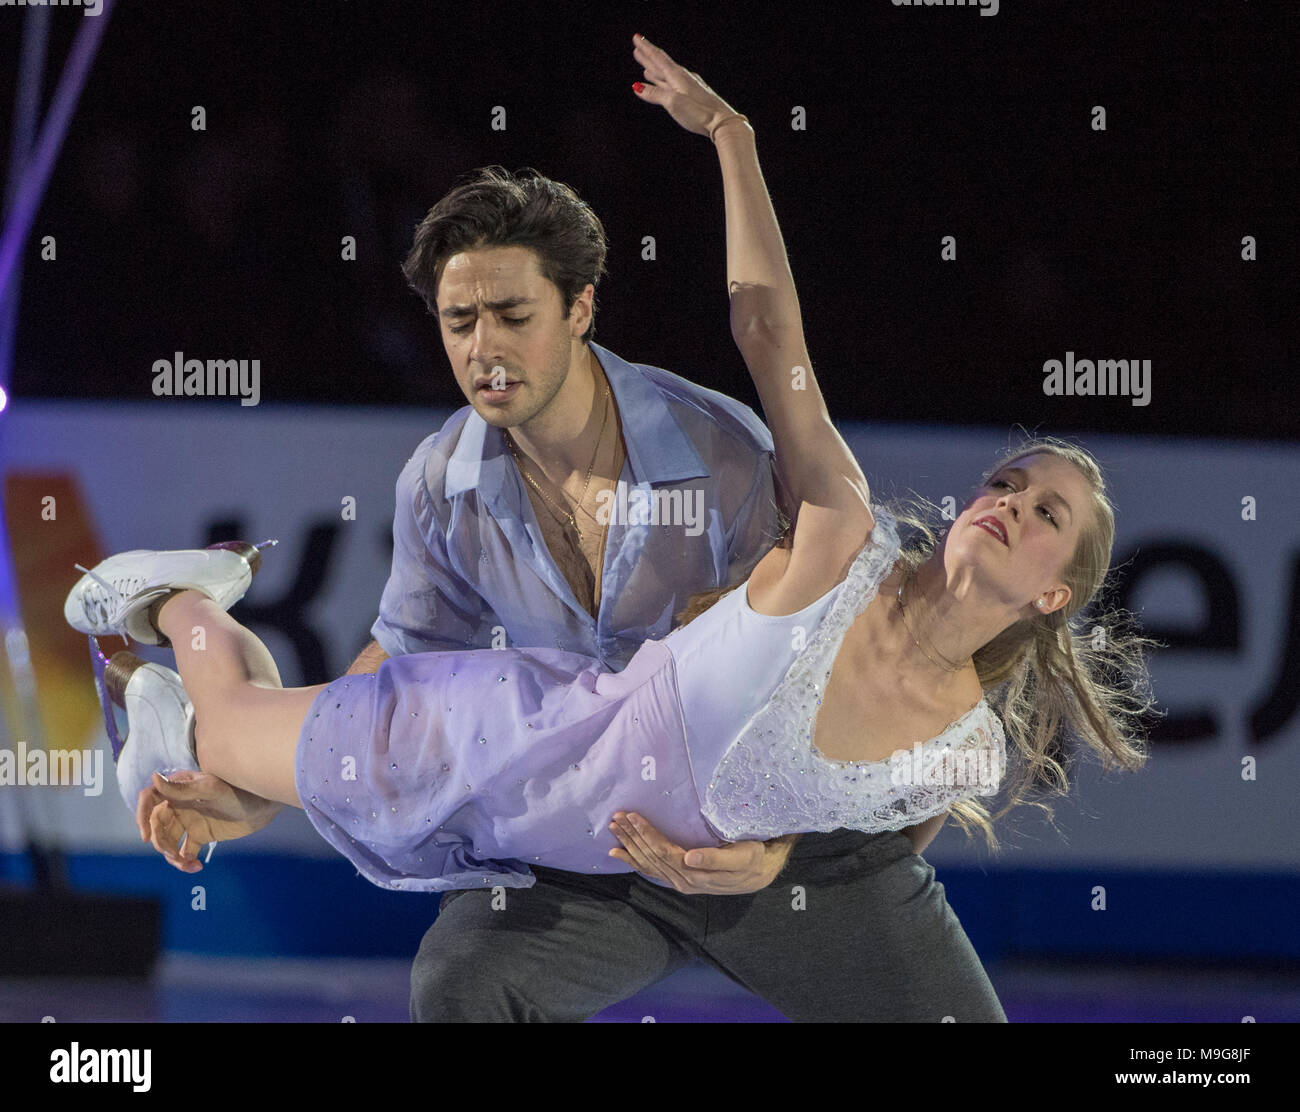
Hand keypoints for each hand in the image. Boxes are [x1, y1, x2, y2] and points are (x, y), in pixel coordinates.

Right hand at [135, 770, 282, 872]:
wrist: (264, 806)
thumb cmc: (240, 791)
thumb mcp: (212, 789)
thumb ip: (183, 788)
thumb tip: (153, 778)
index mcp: (179, 789)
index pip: (149, 799)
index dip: (142, 815)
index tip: (146, 835)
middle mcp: (180, 805)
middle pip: (157, 826)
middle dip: (160, 842)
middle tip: (173, 854)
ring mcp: (189, 821)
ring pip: (168, 841)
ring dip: (171, 856)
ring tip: (186, 863)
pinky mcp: (200, 835)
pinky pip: (184, 852)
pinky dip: (185, 862)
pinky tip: (196, 867)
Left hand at [608, 811, 789, 893]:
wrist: (759, 874)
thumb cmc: (752, 858)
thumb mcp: (741, 857)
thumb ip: (715, 859)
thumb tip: (689, 858)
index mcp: (695, 873)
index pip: (664, 851)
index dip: (646, 834)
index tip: (632, 816)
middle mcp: (683, 880)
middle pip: (651, 856)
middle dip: (633, 836)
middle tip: (616, 816)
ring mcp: (680, 881)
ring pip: (648, 863)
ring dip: (630, 845)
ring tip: (613, 828)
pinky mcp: (679, 879)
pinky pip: (651, 871)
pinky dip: (633, 861)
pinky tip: (618, 853)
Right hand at [631, 34, 747, 140]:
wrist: (721, 122)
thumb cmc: (698, 112)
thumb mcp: (673, 103)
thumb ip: (655, 94)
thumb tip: (637, 87)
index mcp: (677, 76)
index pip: (658, 59)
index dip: (646, 49)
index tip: (636, 38)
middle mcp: (683, 78)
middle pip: (661, 65)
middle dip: (648, 58)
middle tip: (637, 48)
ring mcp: (689, 87)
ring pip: (667, 76)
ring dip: (656, 71)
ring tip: (646, 68)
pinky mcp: (693, 97)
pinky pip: (673, 86)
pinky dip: (665, 84)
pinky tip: (664, 85)